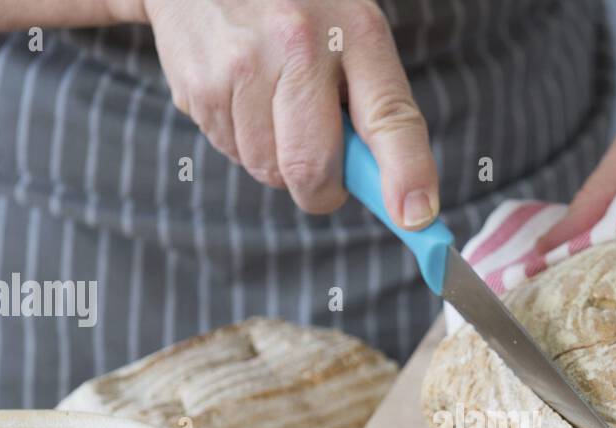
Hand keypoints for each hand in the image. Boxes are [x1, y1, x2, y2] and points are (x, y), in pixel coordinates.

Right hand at [132, 0, 438, 225]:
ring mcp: (242, 67)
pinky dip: (242, 140)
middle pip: (311, 169)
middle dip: (320, 188)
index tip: (415, 218)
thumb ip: (377, 109)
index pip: (389, 118)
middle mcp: (297, 46)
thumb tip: (399, 200)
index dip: (405, 175)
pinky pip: (231, 151)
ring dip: (276, 159)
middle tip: (323, 168)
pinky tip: (243, 94)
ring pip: (267, 169)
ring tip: (273, 102)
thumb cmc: (301, 11)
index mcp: (354, 33)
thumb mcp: (352, 35)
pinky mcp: (200, 85)